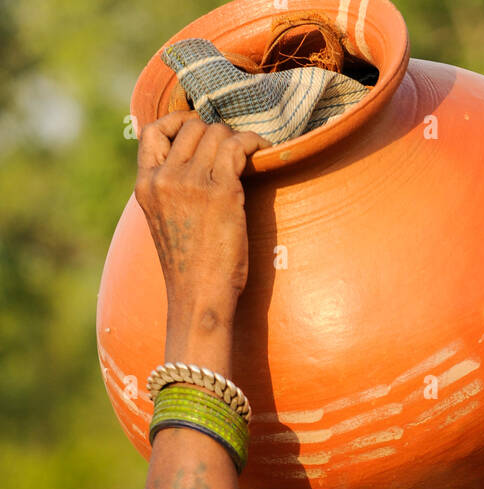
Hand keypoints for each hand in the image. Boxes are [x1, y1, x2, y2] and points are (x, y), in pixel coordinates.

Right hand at [135, 112, 269, 319]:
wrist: (199, 297)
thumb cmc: (189, 269)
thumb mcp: (165, 222)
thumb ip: (170, 191)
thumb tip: (194, 165)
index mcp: (146, 186)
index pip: (151, 131)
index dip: (176, 121)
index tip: (197, 130)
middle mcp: (165, 179)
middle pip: (191, 127)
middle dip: (215, 132)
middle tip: (232, 149)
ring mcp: (192, 183)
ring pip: (217, 133)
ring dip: (236, 138)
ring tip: (250, 151)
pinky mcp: (221, 193)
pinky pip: (238, 147)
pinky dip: (254, 142)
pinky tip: (263, 150)